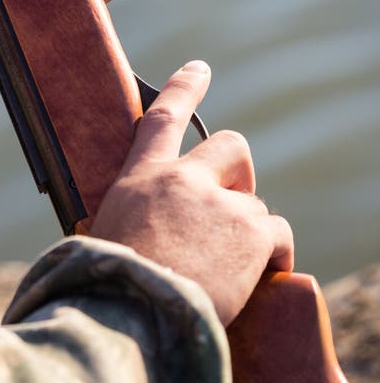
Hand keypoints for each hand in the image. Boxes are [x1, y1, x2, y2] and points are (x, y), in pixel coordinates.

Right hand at [90, 61, 293, 326]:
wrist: (135, 315)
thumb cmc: (110, 284)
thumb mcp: (104, 235)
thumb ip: (123, 218)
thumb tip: (117, 231)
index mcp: (142, 176)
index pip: (163, 116)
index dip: (184, 87)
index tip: (200, 68)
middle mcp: (183, 179)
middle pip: (230, 146)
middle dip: (237, 171)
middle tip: (232, 202)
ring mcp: (220, 202)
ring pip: (253, 202)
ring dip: (246, 230)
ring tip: (227, 269)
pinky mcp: (251, 232)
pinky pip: (278, 231)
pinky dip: (274, 252)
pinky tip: (262, 275)